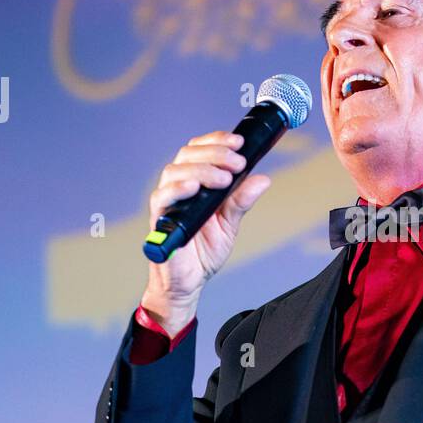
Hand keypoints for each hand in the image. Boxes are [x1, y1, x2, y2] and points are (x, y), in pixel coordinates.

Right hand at [140, 131, 271, 333]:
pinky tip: (194, 188)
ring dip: (201, 169)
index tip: (239, 142)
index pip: (200, 149)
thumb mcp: (230, 223)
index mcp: (195, 182)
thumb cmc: (204, 250)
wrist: (189, 281)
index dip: (217, 141)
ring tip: (224, 178)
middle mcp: (178, 187)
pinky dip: (177, 189)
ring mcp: (167, 202)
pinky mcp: (159, 219)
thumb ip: (242, 200)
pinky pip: (162, 198)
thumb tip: (262, 179)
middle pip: (188, 155)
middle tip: (237, 162)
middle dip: (215, 153)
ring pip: (174, 171)